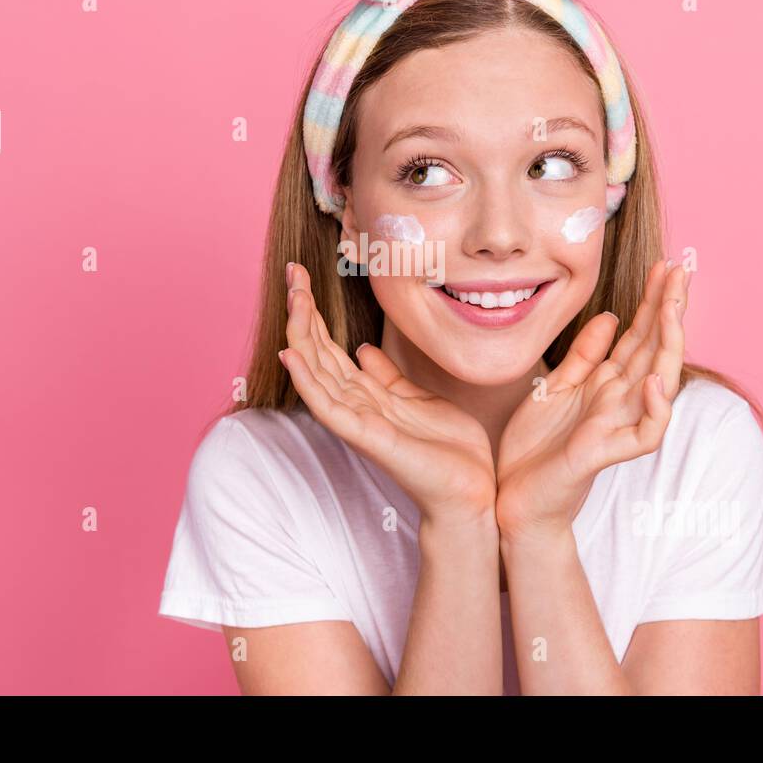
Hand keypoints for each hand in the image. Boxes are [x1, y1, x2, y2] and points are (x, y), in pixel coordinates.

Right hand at [278, 262, 496, 524]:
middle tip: (292, 271)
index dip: (314, 311)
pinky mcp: (368, 437)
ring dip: (302, 333)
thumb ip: (387, 376)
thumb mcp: (418, 398)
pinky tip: (292, 354)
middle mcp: (355, 404)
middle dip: (304, 310)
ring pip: (317, 372)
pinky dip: (307, 380)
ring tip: (293, 298)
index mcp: (366, 393)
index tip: (301, 275)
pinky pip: (329, 406)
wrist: (470, 490)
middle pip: (317, 351)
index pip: (329, 346)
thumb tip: (362, 350)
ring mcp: (358, 421)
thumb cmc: (448, 450)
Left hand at [494, 259, 688, 542]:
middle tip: (681, 271)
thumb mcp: (555, 387)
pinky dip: (656, 411)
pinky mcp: (603, 453)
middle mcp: (619, 401)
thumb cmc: (535, 448)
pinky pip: (644, 435)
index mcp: (607, 382)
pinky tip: (656, 384)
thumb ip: (585, 355)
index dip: (654, 301)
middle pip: (654, 349)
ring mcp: (615, 426)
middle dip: (669, 310)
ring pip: (658, 384)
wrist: (513, 499)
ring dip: (669, 348)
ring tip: (674, 311)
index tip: (667, 265)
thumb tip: (612, 315)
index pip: (639, 334)